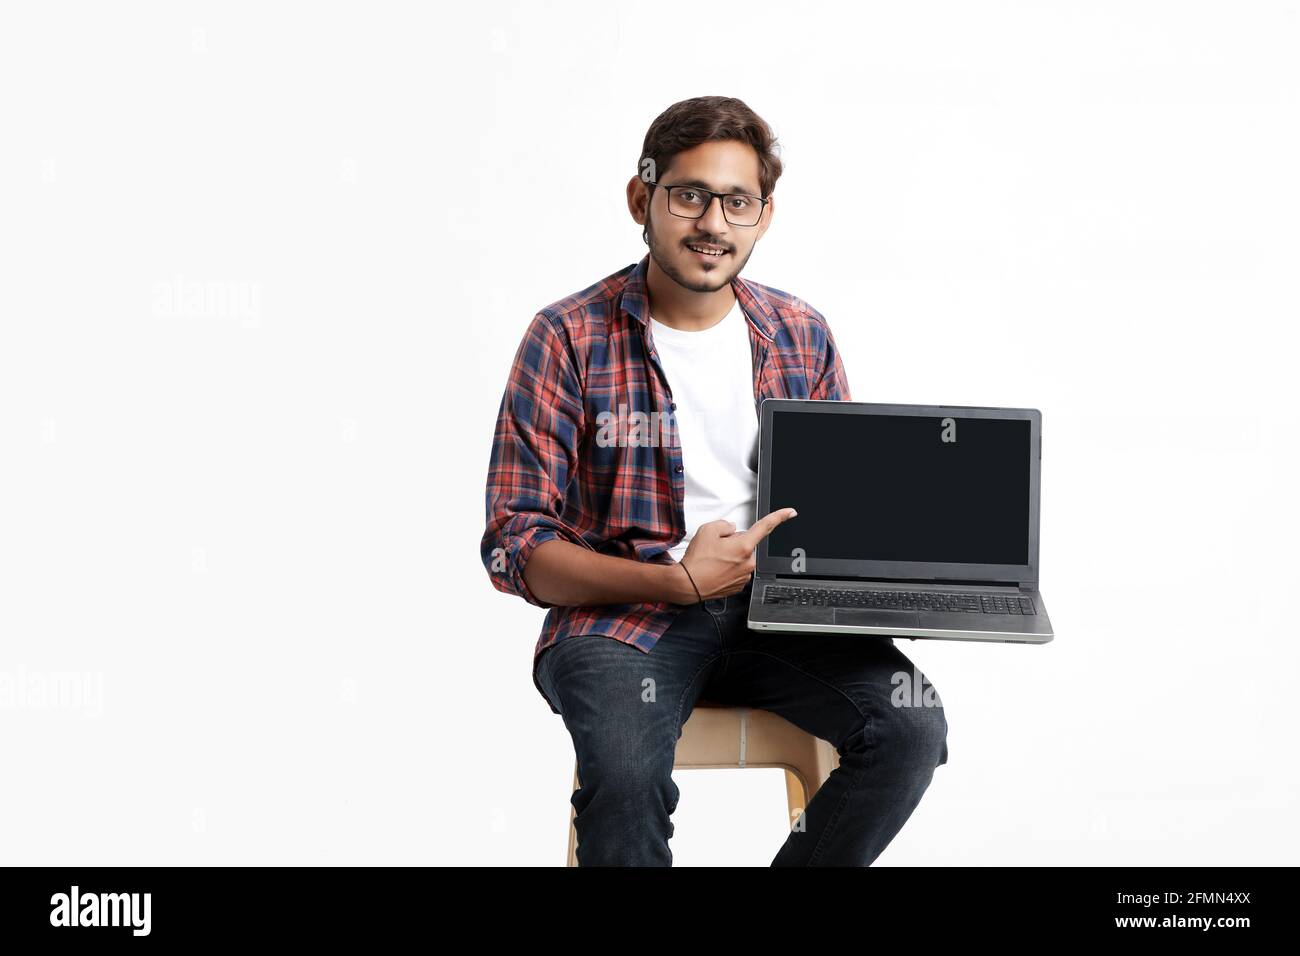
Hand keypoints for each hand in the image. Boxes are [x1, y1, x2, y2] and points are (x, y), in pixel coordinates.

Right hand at [677, 508, 797, 600]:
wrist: (688, 584)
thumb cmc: (697, 560)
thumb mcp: (707, 530)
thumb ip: (724, 525)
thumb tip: (731, 529)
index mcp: (744, 546)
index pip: (765, 527)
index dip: (779, 517)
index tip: (790, 512)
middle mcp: (748, 562)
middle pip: (747, 544)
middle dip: (735, 542)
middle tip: (717, 548)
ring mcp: (744, 575)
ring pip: (742, 558)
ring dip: (731, 556)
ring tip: (713, 560)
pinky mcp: (739, 585)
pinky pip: (737, 570)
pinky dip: (728, 568)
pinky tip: (715, 569)